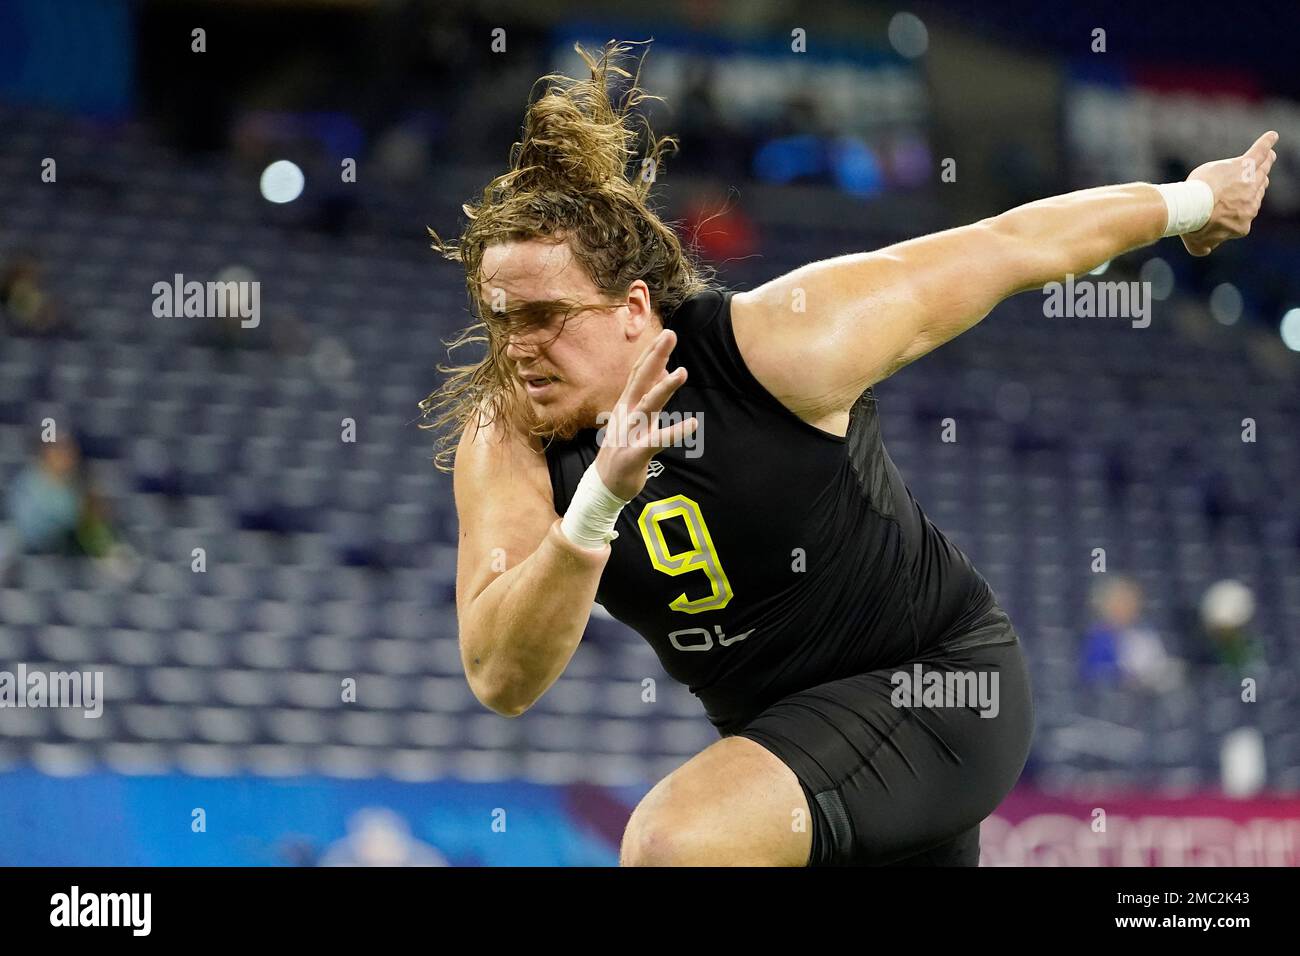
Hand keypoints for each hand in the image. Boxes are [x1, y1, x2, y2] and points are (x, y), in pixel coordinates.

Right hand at [593, 328, 695, 500]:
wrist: (604, 485)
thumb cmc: (623, 449)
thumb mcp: (636, 419)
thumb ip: (649, 394)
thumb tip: (664, 370)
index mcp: (626, 405)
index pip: (638, 373)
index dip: (651, 352)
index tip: (667, 333)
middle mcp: (626, 414)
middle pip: (641, 380)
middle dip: (655, 356)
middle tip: (671, 335)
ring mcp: (629, 433)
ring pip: (647, 406)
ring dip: (664, 388)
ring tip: (683, 372)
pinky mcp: (634, 454)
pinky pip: (656, 441)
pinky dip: (674, 432)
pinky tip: (692, 424)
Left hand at [1182, 131, 1277, 256]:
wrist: (1194, 209)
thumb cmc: (1193, 226)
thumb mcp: (1198, 244)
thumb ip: (1202, 248)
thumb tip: (1204, 252)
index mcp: (1242, 223)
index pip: (1247, 211)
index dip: (1243, 204)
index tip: (1238, 200)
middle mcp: (1250, 204)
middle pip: (1258, 189)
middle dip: (1259, 181)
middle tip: (1262, 171)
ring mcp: (1249, 185)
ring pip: (1261, 173)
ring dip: (1265, 164)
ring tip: (1268, 156)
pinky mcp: (1245, 167)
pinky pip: (1259, 152)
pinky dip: (1266, 144)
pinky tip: (1271, 136)